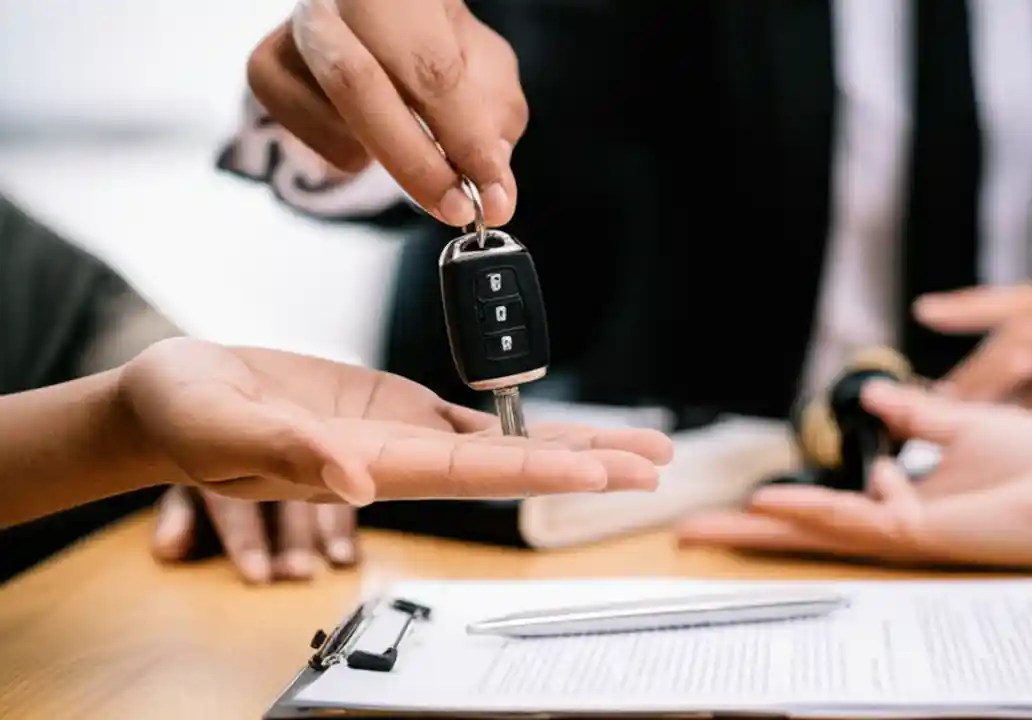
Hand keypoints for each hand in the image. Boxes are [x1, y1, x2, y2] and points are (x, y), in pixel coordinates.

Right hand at [126, 338, 670, 579]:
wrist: (175, 400)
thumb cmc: (188, 418)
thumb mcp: (227, 430)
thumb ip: (291, 453)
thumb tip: (358, 483)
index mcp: (371, 465)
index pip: (471, 472)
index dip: (539, 469)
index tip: (603, 472)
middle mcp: (402, 458)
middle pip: (512, 464)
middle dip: (587, 462)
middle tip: (657, 462)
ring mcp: (405, 433)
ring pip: (506, 441)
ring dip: (573, 442)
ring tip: (640, 446)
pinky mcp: (396, 405)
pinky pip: (475, 413)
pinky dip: (525, 416)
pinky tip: (566, 422)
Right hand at [247, 0, 525, 225]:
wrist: (386, 18)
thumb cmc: (443, 42)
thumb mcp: (487, 78)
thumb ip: (492, 130)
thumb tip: (495, 198)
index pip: (429, 66)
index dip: (461, 139)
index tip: (490, 195)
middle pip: (356, 84)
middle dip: (414, 163)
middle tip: (456, 208)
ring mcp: (295, 26)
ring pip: (330, 114)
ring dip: (386, 154)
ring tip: (416, 144)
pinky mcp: (267, 64)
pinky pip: (303, 134)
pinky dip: (348, 152)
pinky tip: (368, 130)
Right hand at [678, 382, 1031, 571]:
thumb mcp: (967, 424)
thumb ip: (918, 415)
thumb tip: (875, 399)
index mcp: (904, 500)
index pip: (830, 505)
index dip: (786, 505)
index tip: (748, 499)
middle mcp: (893, 521)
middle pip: (805, 530)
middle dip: (747, 533)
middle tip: (690, 533)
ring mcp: (901, 530)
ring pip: (814, 530)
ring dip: (757, 527)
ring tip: (702, 529)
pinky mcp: (918, 531)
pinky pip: (853, 517)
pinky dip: (810, 509)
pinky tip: (769, 503)